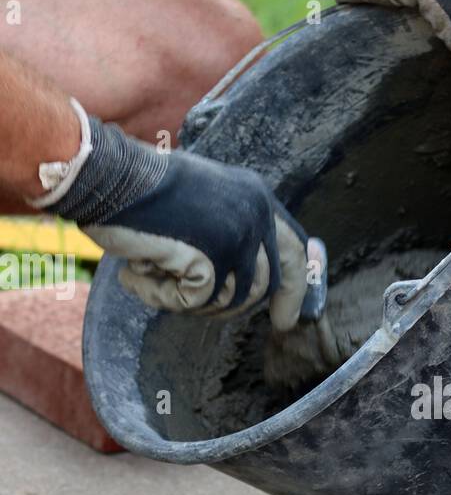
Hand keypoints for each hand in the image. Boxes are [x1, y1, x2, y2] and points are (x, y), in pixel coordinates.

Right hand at [51, 115, 324, 330]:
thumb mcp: (205, 199)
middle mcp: (255, 215)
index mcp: (257, 196)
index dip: (295, 287)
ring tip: (158, 276)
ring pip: (230, 299)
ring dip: (191, 300)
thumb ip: (231, 227)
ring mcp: (237, 237)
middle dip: (247, 308)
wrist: (110, 175)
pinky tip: (138, 273)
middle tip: (224, 316)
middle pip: (267, 283)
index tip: (287, 318)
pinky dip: (161, 296)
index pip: (293, 249)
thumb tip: (246, 278)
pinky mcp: (212, 257)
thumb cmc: (142, 188)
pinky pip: (194, 301)